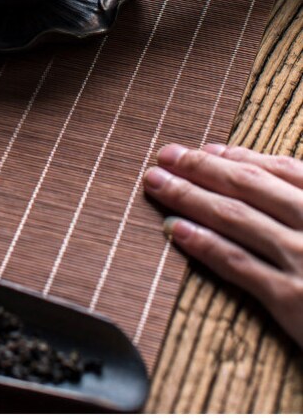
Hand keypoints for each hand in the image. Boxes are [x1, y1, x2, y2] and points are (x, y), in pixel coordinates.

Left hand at [144, 142, 302, 346]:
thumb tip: (272, 176)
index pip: (281, 169)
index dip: (237, 155)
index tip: (205, 148)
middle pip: (249, 186)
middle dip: (201, 167)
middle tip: (165, 155)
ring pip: (235, 218)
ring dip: (190, 196)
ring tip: (158, 183)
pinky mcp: (293, 299)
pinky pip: (238, 264)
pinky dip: (203, 244)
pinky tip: (176, 231)